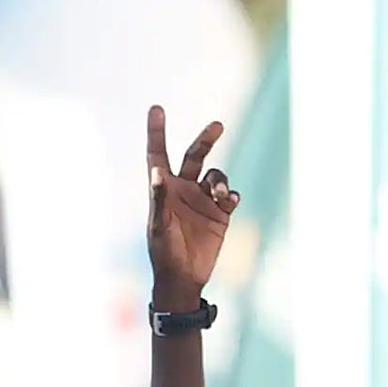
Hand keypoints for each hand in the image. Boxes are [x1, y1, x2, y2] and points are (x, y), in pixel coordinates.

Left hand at [146, 105, 239, 309]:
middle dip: (205, 139)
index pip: (158, 154)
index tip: (156, 108)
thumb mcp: (159, 227)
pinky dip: (231, 194)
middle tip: (217, 125)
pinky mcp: (220, 212)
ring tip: (220, 195)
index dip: (157, 132)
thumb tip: (158, 173)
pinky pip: (230, 194)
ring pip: (217, 175)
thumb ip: (160, 199)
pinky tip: (228, 202)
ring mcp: (203, 199)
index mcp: (163, 189)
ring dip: (220, 180)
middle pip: (194, 155)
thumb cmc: (163, 253)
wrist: (184, 278)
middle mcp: (183, 189)